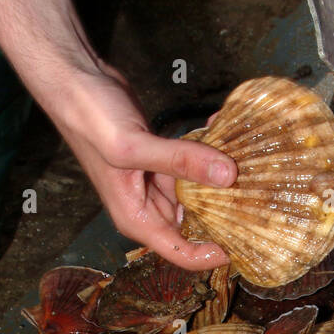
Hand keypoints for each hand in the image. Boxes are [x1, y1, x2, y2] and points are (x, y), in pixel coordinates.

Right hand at [53, 63, 236, 269]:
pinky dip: (209, 148)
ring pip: (199, 191)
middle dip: (225, 214)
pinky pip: (193, 162)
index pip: (182, 253)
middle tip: (259, 197)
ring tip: (251, 161)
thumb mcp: (133, 146)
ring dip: (221, 177)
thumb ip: (179, 161)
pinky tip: (223, 127)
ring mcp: (155, 181)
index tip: (245, 241)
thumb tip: (227, 176)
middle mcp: (147, 205)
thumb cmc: (89, 118)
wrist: (74, 79)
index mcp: (136, 217)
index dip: (214, 254)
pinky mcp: (161, 157)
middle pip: (196, 224)